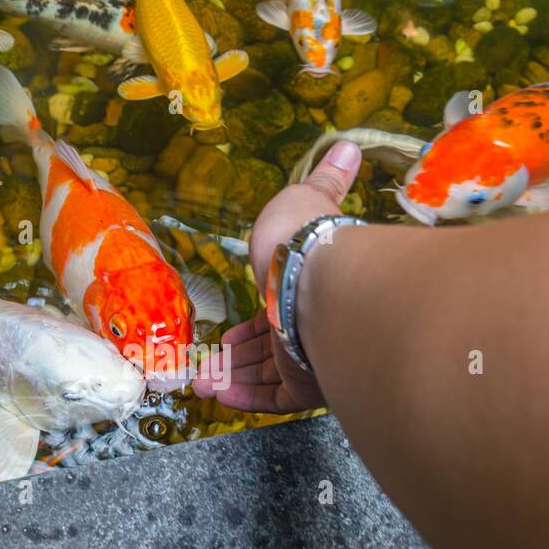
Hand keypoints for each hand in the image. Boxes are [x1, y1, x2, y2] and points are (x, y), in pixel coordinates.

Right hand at [193, 141, 362, 412]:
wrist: (315, 276)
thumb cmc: (307, 238)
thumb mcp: (310, 198)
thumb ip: (327, 180)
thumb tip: (347, 149)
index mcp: (305, 294)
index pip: (275, 320)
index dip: (252, 331)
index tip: (229, 337)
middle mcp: (310, 329)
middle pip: (269, 354)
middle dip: (236, 362)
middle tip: (205, 370)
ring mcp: (309, 359)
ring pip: (266, 379)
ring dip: (230, 382)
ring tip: (201, 385)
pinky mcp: (305, 384)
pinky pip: (273, 400)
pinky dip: (244, 399)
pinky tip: (218, 395)